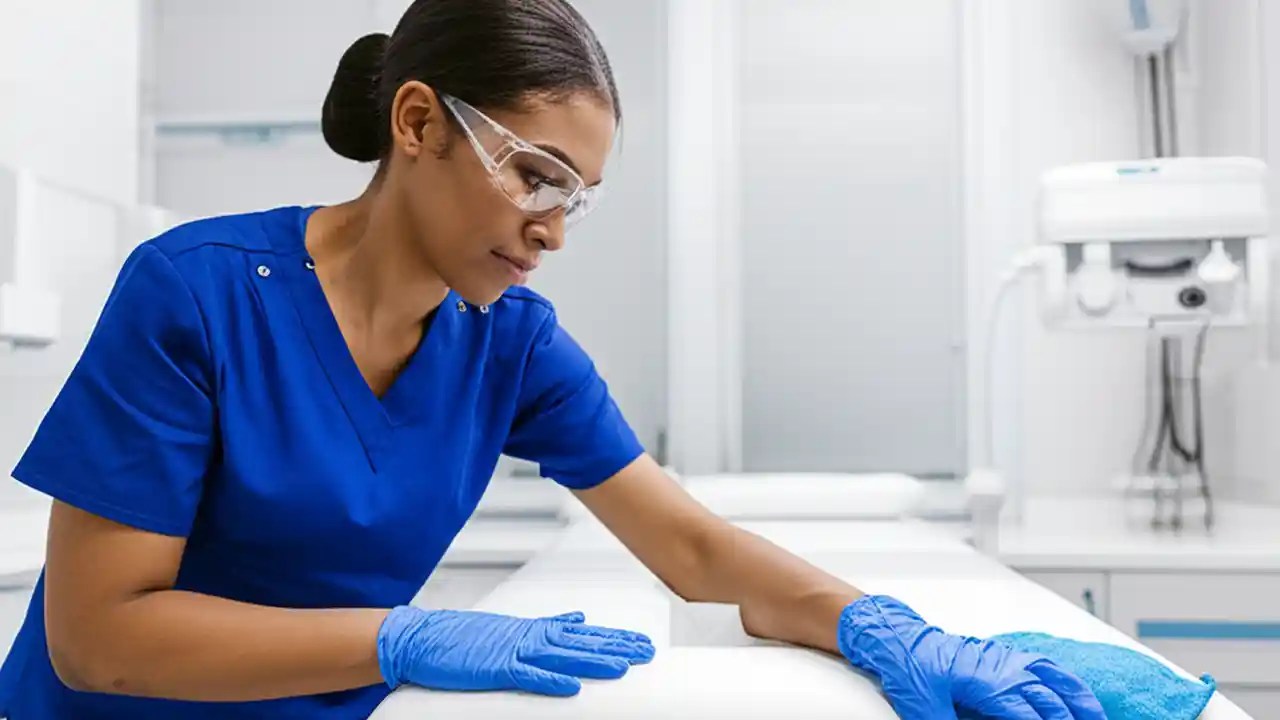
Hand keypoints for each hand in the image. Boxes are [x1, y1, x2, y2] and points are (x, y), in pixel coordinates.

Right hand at [376, 606, 654, 696]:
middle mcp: (531, 638)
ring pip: (563, 658)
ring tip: (622, 667)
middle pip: (582, 644)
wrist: (424, 636)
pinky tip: (572, 686)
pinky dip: (550, 681)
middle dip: (616, 648)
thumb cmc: (466, 637)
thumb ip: (548, 625)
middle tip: (647, 652)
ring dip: (593, 662)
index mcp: (536, 630)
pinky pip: (527, 676)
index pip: (585, 635)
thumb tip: (577, 619)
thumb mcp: (515, 628)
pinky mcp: (496, 668)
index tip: (642, 643)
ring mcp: (514, 652)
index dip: (615, 639)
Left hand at [838, 595, 1105, 719]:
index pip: (1030, 716)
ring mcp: (1006, 659)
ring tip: (1098, 718)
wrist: (898, 639)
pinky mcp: (1002, 656)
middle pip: (1049, 701)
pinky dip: (1065, 679)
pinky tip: (1075, 692)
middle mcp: (1003, 668)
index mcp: (987, 683)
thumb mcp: (925, 709)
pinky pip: (1043, 666)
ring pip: (1055, 681)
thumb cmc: (909, 669)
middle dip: (1069, 719)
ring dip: (1080, 701)